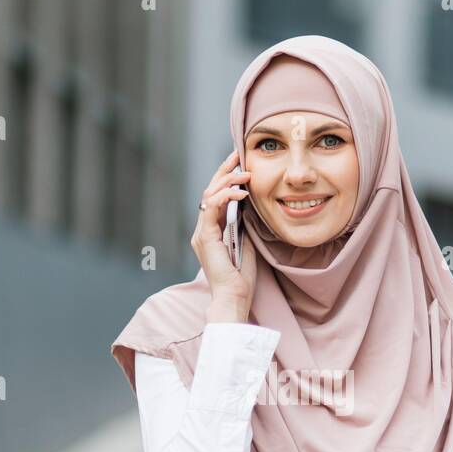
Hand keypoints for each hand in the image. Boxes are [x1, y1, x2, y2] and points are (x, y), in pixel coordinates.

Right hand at [191, 150, 254, 321]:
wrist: (234, 297)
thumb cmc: (241, 277)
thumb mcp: (246, 242)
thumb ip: (244, 223)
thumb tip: (250, 204)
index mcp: (211, 230)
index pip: (216, 196)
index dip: (226, 177)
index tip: (240, 162)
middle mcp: (203, 229)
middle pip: (210, 190)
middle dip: (224, 170)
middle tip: (238, 154)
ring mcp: (202, 233)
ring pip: (209, 195)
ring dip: (228, 181)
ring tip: (245, 174)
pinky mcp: (205, 237)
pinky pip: (211, 209)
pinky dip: (225, 197)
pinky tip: (241, 193)